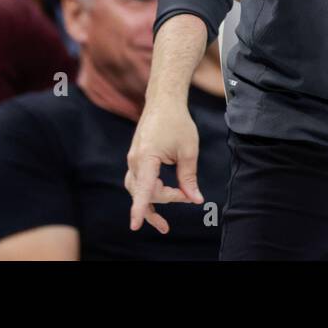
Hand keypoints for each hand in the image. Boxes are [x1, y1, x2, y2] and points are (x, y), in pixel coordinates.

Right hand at [125, 99, 202, 233]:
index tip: (135, 226)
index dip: (139, 209)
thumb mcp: (189, 150)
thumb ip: (189, 177)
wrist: (163, 102)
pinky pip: (138, 183)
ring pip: (139, 190)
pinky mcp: (135, 160)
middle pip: (146, 193)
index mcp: (146, 158)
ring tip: (164, 223)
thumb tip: (195, 200)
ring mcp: (132, 161)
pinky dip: (149, 192)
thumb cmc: (177, 122)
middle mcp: (134, 161)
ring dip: (153, 203)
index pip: (143, 189)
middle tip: (187, 195)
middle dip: (167, 199)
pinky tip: (161, 195)